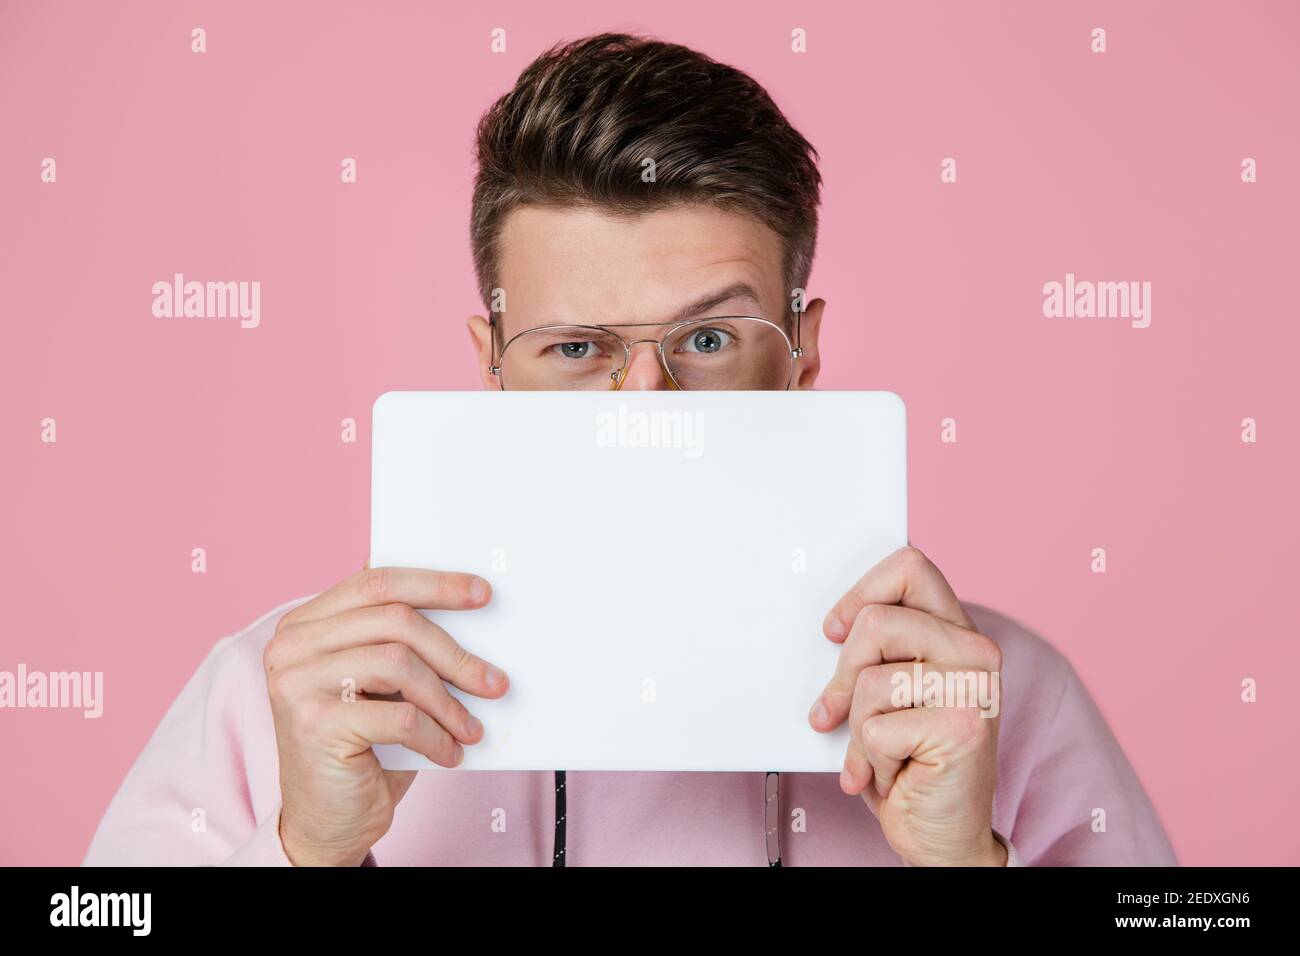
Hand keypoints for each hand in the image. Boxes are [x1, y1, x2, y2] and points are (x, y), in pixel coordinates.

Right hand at [264, 567, 507, 865]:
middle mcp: (292, 647)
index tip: (481, 593)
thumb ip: (395, 641)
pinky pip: (400, 716)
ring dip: (447, 700)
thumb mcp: (377, 685)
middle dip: (454, 652)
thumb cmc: (360, 747)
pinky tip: (449, 752)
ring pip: (399, 663)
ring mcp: (297, 683)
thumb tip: (462, 602)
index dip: (434, 584)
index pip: (376, 583)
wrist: (325, 822)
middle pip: (394, 620)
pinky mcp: (315, 725)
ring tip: (470, 727)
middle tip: (494, 680)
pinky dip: (435, 736)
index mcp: (305, 625)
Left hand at [808, 546, 1005, 865]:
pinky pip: (874, 726)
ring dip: (858, 728)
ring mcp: (973, 688)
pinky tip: (893, 774)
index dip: (861, 591)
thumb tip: (830, 627)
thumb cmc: (912, 762)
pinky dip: (869, 760)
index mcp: (956, 632)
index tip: (835, 630)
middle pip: (876, 621)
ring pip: (869, 679)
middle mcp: (975, 653)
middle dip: (844, 673)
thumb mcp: (890, 694)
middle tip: (840, 710)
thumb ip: (876, 653)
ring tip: (880, 751)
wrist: (944, 835)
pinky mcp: (960, 727)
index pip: (909, 567)